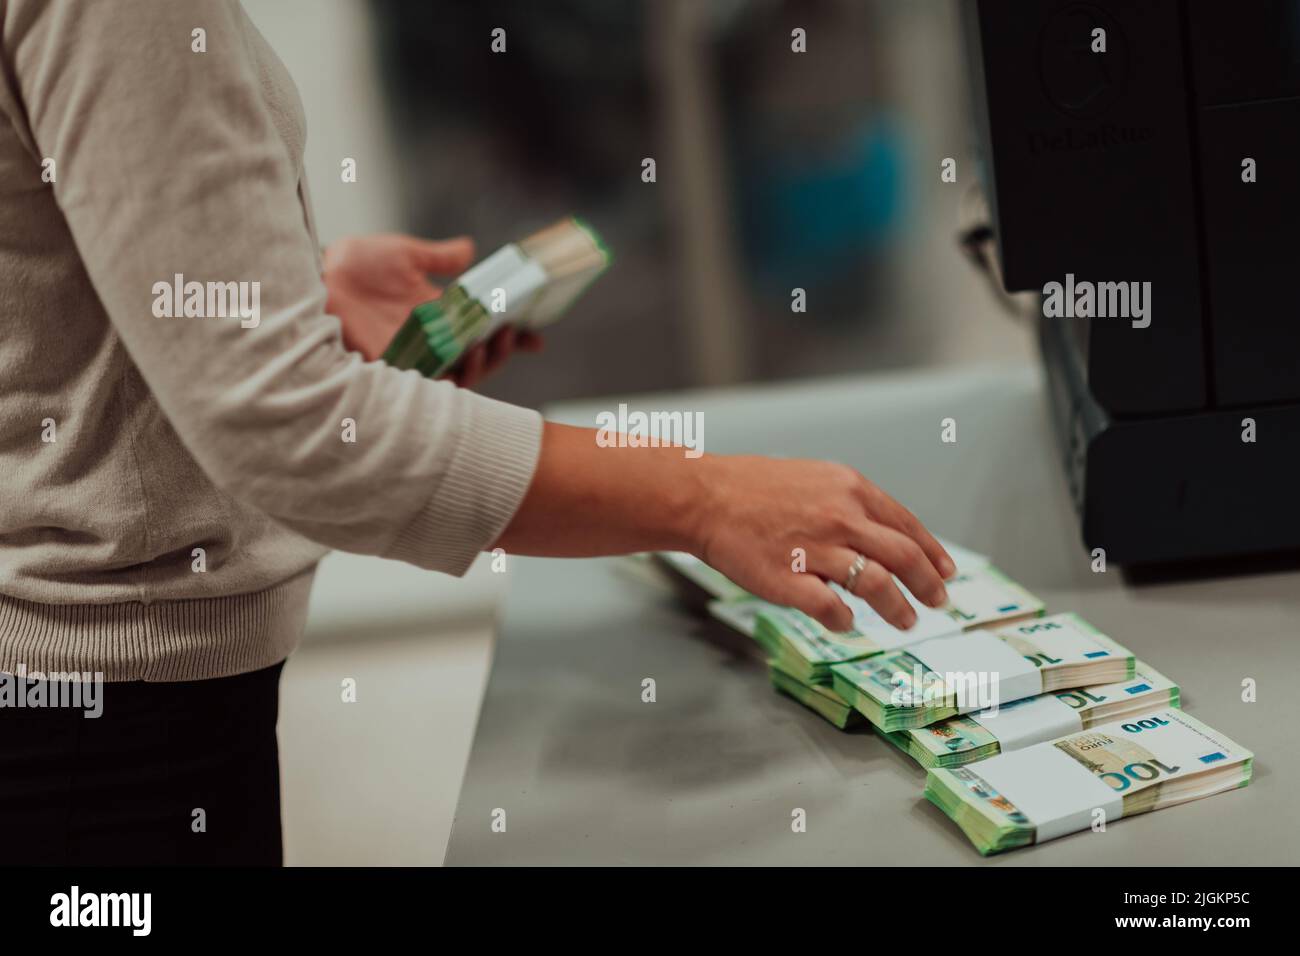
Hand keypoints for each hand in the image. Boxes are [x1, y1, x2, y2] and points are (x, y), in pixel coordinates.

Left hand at [322, 232, 541, 386]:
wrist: (315, 276)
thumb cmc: (354, 263)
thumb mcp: (404, 253)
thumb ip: (439, 257)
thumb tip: (471, 250)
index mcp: (439, 314)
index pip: (484, 330)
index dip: (513, 336)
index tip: (536, 337)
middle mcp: (431, 340)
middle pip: (479, 357)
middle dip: (502, 351)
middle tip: (510, 336)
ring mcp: (414, 357)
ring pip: (460, 375)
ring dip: (481, 365)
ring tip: (486, 347)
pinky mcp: (393, 370)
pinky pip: (429, 386)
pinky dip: (451, 379)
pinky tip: (463, 365)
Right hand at [694, 457, 955, 631]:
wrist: (705, 496)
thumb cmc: (752, 488)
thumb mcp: (814, 478)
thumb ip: (848, 504)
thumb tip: (880, 533)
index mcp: (850, 489)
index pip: (906, 525)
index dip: (932, 552)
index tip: (945, 571)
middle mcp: (841, 517)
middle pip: (904, 556)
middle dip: (929, 584)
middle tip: (939, 601)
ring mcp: (817, 549)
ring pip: (877, 584)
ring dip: (899, 608)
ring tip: (906, 621)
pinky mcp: (790, 580)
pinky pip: (832, 608)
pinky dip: (845, 620)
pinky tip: (846, 623)